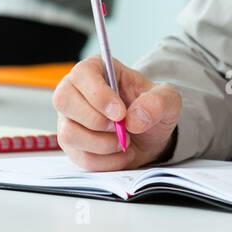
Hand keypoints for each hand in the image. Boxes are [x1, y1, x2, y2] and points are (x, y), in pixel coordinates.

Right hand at [53, 56, 181, 170]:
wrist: (149, 135)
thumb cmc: (151, 108)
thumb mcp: (167, 99)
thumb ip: (158, 102)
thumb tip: (135, 118)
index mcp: (96, 70)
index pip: (82, 74)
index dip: (98, 95)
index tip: (120, 113)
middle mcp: (75, 92)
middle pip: (64, 100)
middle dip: (95, 120)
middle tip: (120, 128)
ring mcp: (70, 120)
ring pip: (69, 133)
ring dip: (102, 144)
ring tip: (124, 141)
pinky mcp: (73, 146)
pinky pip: (80, 158)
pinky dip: (105, 162)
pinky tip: (121, 154)